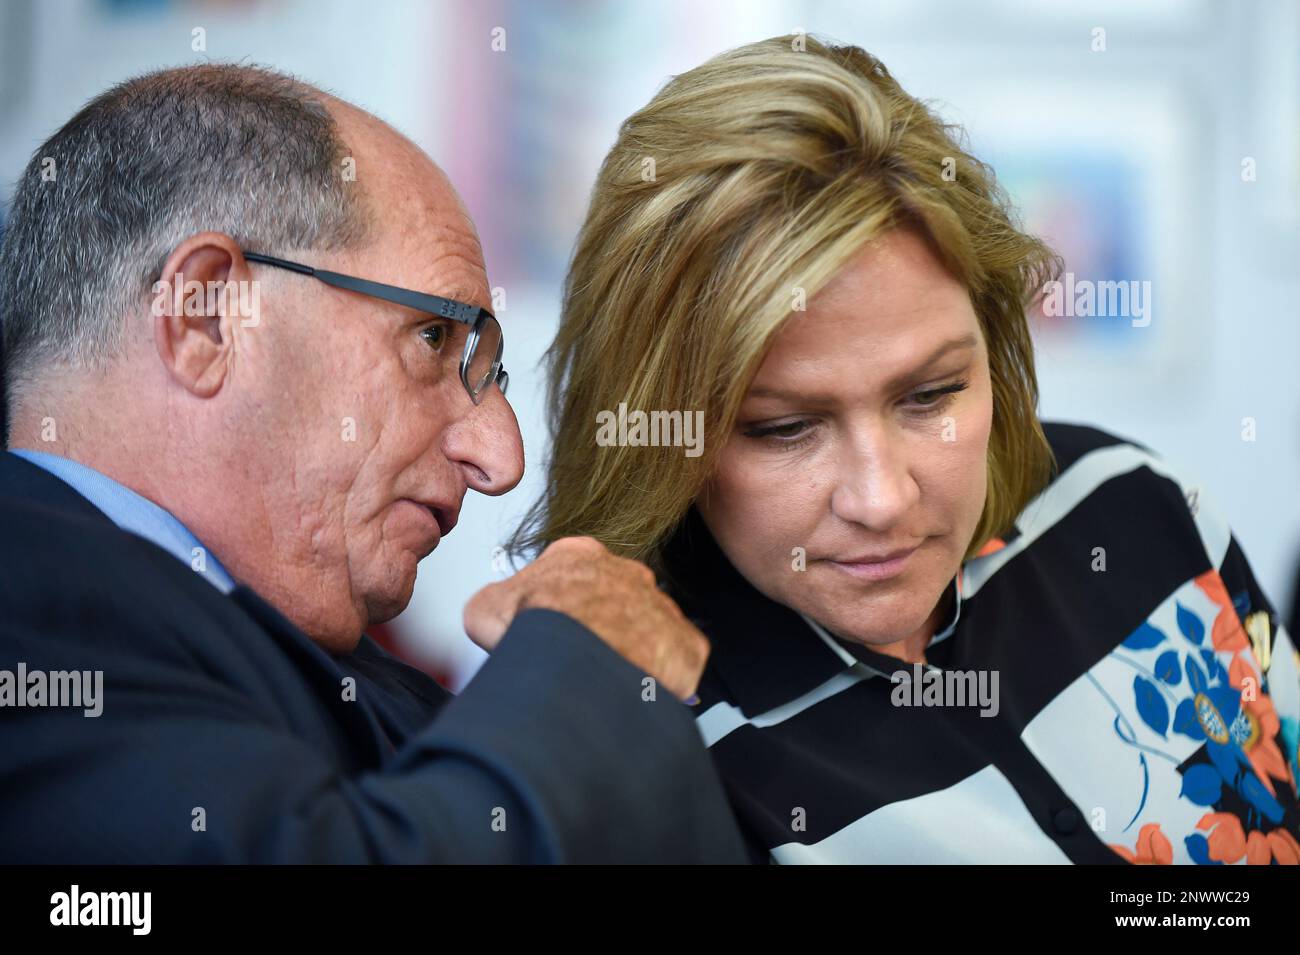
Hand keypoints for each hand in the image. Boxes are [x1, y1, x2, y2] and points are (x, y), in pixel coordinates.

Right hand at [464, 536, 707, 700]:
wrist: (577, 654)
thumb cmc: (538, 625)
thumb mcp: (486, 607)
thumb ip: (496, 604)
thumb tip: (491, 617)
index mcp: (580, 556)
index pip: (570, 574)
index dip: (555, 604)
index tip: (546, 627)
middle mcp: (626, 574)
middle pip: (613, 601)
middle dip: (597, 628)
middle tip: (574, 659)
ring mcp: (659, 607)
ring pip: (645, 632)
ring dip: (629, 654)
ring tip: (602, 682)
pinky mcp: (683, 643)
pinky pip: (675, 664)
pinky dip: (659, 680)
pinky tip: (635, 693)